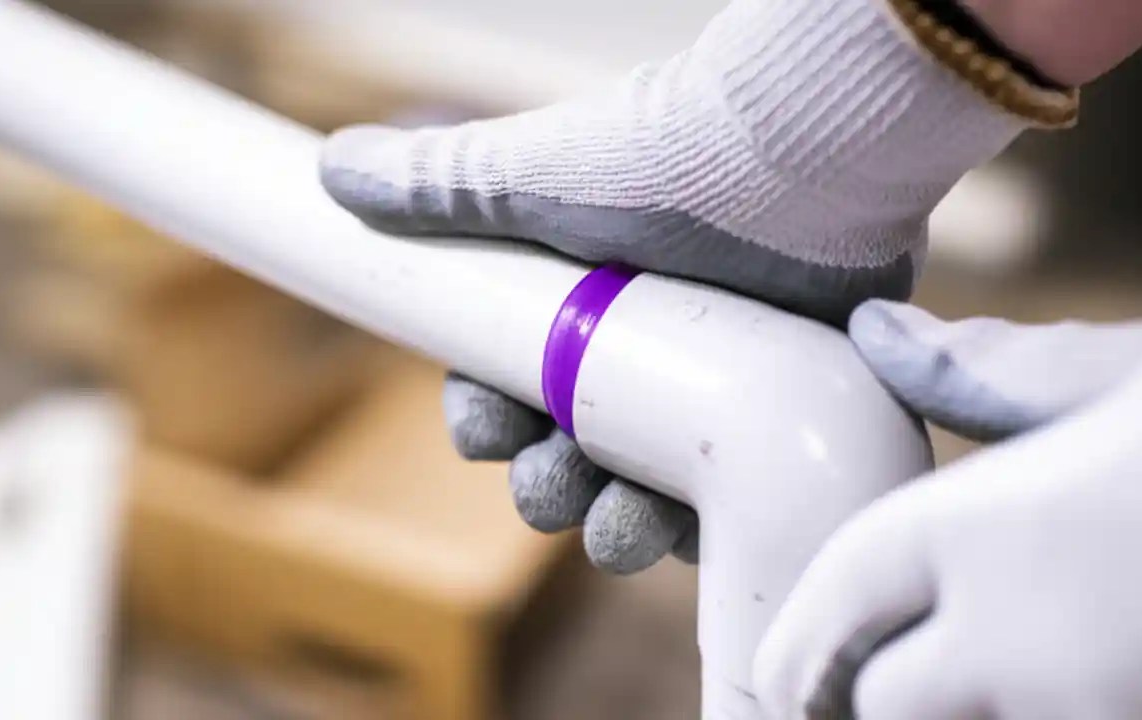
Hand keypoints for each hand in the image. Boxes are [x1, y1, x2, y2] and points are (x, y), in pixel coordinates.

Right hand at [321, 0, 1022, 571]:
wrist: (807, 148)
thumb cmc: (669, 153)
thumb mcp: (535, 175)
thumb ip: (438, 183)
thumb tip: (334, 166)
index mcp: (574, 299)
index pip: (506, 381)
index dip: (484, 417)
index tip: (484, 429)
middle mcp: (640, 342)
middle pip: (570, 448)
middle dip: (545, 483)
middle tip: (550, 483)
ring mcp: (710, 379)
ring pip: (645, 487)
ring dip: (617, 526)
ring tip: (617, 526)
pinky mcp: (774, 404)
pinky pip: (731, 492)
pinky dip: (706, 523)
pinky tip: (693, 535)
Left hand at [753, 302, 1141, 717]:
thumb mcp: (1141, 380)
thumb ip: (996, 370)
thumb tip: (878, 331)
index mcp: (983, 525)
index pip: (832, 602)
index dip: (798, 644)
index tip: (788, 669)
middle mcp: (1016, 637)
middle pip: (881, 699)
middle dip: (878, 685)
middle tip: (899, 656)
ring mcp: (1086, 713)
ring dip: (962, 707)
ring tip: (1003, 655)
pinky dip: (1037, 714)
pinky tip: (1087, 675)